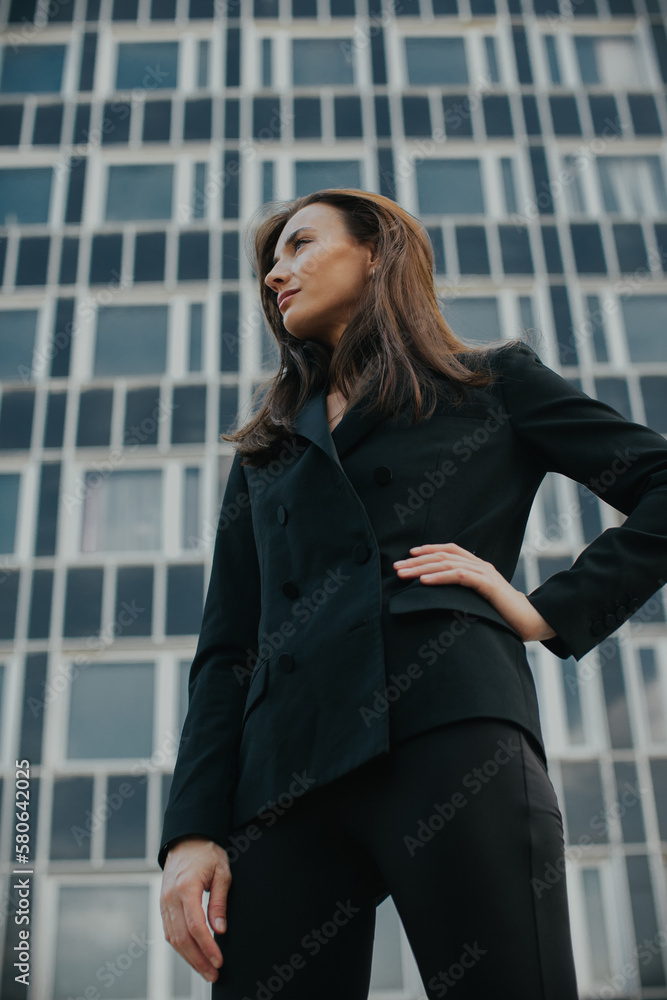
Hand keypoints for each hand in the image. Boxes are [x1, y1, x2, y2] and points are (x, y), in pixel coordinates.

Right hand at [160, 835, 230, 982]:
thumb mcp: (222, 872)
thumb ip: (219, 902)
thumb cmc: (206, 852)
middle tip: (213, 974)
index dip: (207, 947)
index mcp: (186, 888)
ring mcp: (163, 902)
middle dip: (198, 960)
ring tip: (205, 970)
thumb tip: (219, 931)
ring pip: (173, 938)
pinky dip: (180, 946)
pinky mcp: (163, 904)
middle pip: (182, 938)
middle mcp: (170, 898)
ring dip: (189, 957)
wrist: (186, 839)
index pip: (196, 926)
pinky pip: (169, 931)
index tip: (219, 961)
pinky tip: (192, 955)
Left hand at [393, 542, 556, 642]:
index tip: (408, 555)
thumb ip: (466, 593)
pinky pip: (459, 576)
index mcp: (479, 566)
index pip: (449, 550)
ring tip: (404, 574)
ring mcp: (485, 573)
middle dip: (417, 560)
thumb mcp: (481, 600)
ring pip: (447, 563)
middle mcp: (480, 565)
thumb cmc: (505, 614)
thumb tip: (443, 597)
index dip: (428, 550)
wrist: (532, 622)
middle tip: (396, 567)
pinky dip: (439, 577)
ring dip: (422, 568)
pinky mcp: (488, 585)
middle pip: (443, 555)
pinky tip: (424, 581)